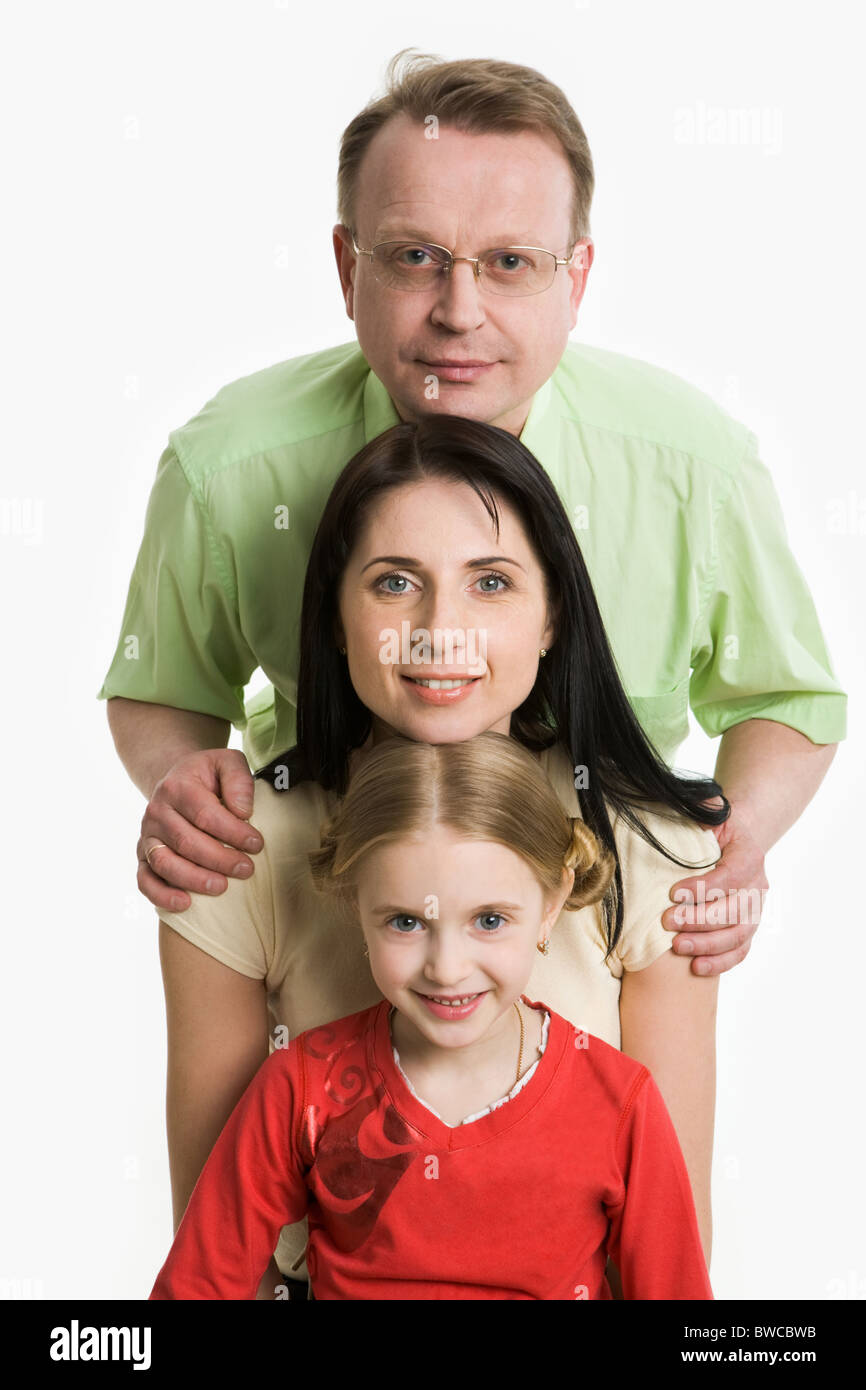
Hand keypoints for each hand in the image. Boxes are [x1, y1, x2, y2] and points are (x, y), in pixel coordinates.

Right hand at [136, 749, 262, 912]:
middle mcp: (157, 811)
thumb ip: (239, 779)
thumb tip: (243, 811)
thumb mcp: (228, 762)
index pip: (205, 814)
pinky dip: (161, 895)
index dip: (232, 832)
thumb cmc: (209, 777)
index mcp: (178, 786)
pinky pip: (145, 879)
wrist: (177, 781)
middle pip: (186, 841)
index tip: (256, 844)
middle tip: (246, 869)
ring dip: (194, 879)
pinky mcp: (143, 855)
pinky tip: (185, 904)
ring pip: (164, 863)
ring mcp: (147, 835)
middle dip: (219, 859)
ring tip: (221, 887)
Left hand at [661, 807, 768, 975]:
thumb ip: (704, 807)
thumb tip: (699, 805)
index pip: (733, 875)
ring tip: (678, 947)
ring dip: (708, 944)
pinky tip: (697, 967)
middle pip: (735, 910)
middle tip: (667, 921)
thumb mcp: (711, 810)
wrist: (738, 839)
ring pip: (738, 935)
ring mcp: (755, 910)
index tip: (673, 891)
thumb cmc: (716, 826)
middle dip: (700, 919)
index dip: (706, 886)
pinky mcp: (747, 928)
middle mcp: (758, 885)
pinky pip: (740, 951)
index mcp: (750, 854)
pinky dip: (720, 962)